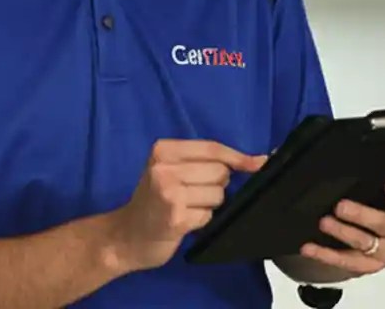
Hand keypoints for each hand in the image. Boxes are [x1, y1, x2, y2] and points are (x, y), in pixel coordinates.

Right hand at [108, 139, 266, 271]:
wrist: (124, 236)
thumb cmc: (153, 201)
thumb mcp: (170, 171)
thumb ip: (204, 162)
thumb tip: (256, 161)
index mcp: (163, 150)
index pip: (212, 148)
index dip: (238, 157)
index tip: (259, 163)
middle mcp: (164, 168)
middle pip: (219, 172)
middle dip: (216, 186)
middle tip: (193, 194)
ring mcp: (169, 194)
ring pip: (218, 195)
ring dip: (209, 205)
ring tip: (186, 208)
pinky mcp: (175, 218)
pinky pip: (208, 216)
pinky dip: (201, 221)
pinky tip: (183, 222)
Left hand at [300, 180, 384, 275]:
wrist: (359, 240)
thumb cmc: (367, 208)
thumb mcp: (368, 193)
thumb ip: (363, 184)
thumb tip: (339, 164)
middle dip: (363, 215)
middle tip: (341, 207)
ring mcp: (383, 251)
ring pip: (365, 243)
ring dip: (343, 233)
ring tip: (324, 223)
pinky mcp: (366, 267)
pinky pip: (345, 262)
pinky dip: (325, 255)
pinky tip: (309, 247)